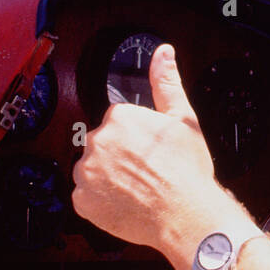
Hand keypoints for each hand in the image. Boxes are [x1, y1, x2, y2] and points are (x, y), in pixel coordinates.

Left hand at [71, 44, 225, 260]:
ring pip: (93, 169)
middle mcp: (98, 141)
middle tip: (146, 171)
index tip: (150, 151)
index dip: (137, 138)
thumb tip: (163, 53)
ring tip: (136, 189)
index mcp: (120, 118)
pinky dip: (101, 201)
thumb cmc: (187, 172)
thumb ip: (167, 83)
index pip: (119, 122)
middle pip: (104, 144)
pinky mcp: (82, 200)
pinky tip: (124, 202)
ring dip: (108, 177)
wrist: (185, 216)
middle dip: (120, 156)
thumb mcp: (184, 120)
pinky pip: (86, 196)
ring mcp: (87, 171)